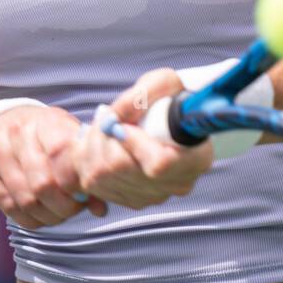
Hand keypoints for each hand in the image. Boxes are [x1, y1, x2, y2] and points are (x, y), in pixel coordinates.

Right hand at [0, 105, 108, 228]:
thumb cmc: (44, 134)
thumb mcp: (67, 138)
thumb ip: (84, 168)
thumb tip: (100, 208)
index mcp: (45, 121)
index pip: (61, 154)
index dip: (75, 182)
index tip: (86, 193)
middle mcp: (16, 133)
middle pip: (43, 184)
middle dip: (65, 206)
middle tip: (75, 208)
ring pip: (26, 201)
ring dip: (49, 216)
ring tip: (61, 212)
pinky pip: (9, 208)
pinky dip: (31, 219)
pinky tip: (42, 214)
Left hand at [72, 69, 213, 210]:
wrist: (171, 116)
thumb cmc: (174, 98)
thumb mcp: (165, 84)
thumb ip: (141, 97)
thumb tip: (113, 116)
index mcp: (195, 158)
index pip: (158, 163)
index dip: (133, 142)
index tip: (123, 123)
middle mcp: (176, 183)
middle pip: (123, 170)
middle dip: (104, 137)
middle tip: (106, 116)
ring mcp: (152, 195)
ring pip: (102, 178)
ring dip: (91, 146)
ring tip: (103, 126)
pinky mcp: (130, 199)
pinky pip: (93, 184)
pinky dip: (87, 160)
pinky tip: (99, 143)